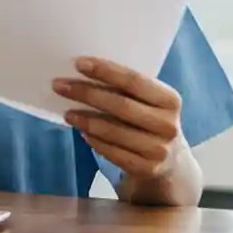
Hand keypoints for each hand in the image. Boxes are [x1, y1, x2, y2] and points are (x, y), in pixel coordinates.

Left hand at [53, 56, 196, 202]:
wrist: (171, 160)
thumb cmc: (151, 119)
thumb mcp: (150, 102)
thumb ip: (127, 88)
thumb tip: (84, 73)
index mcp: (170, 100)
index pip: (134, 81)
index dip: (106, 71)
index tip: (79, 63)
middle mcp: (167, 125)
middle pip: (121, 105)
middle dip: (87, 93)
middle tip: (60, 86)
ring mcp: (158, 150)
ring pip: (113, 131)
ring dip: (86, 120)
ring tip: (67, 112)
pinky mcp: (146, 169)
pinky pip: (112, 152)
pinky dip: (94, 140)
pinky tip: (82, 131)